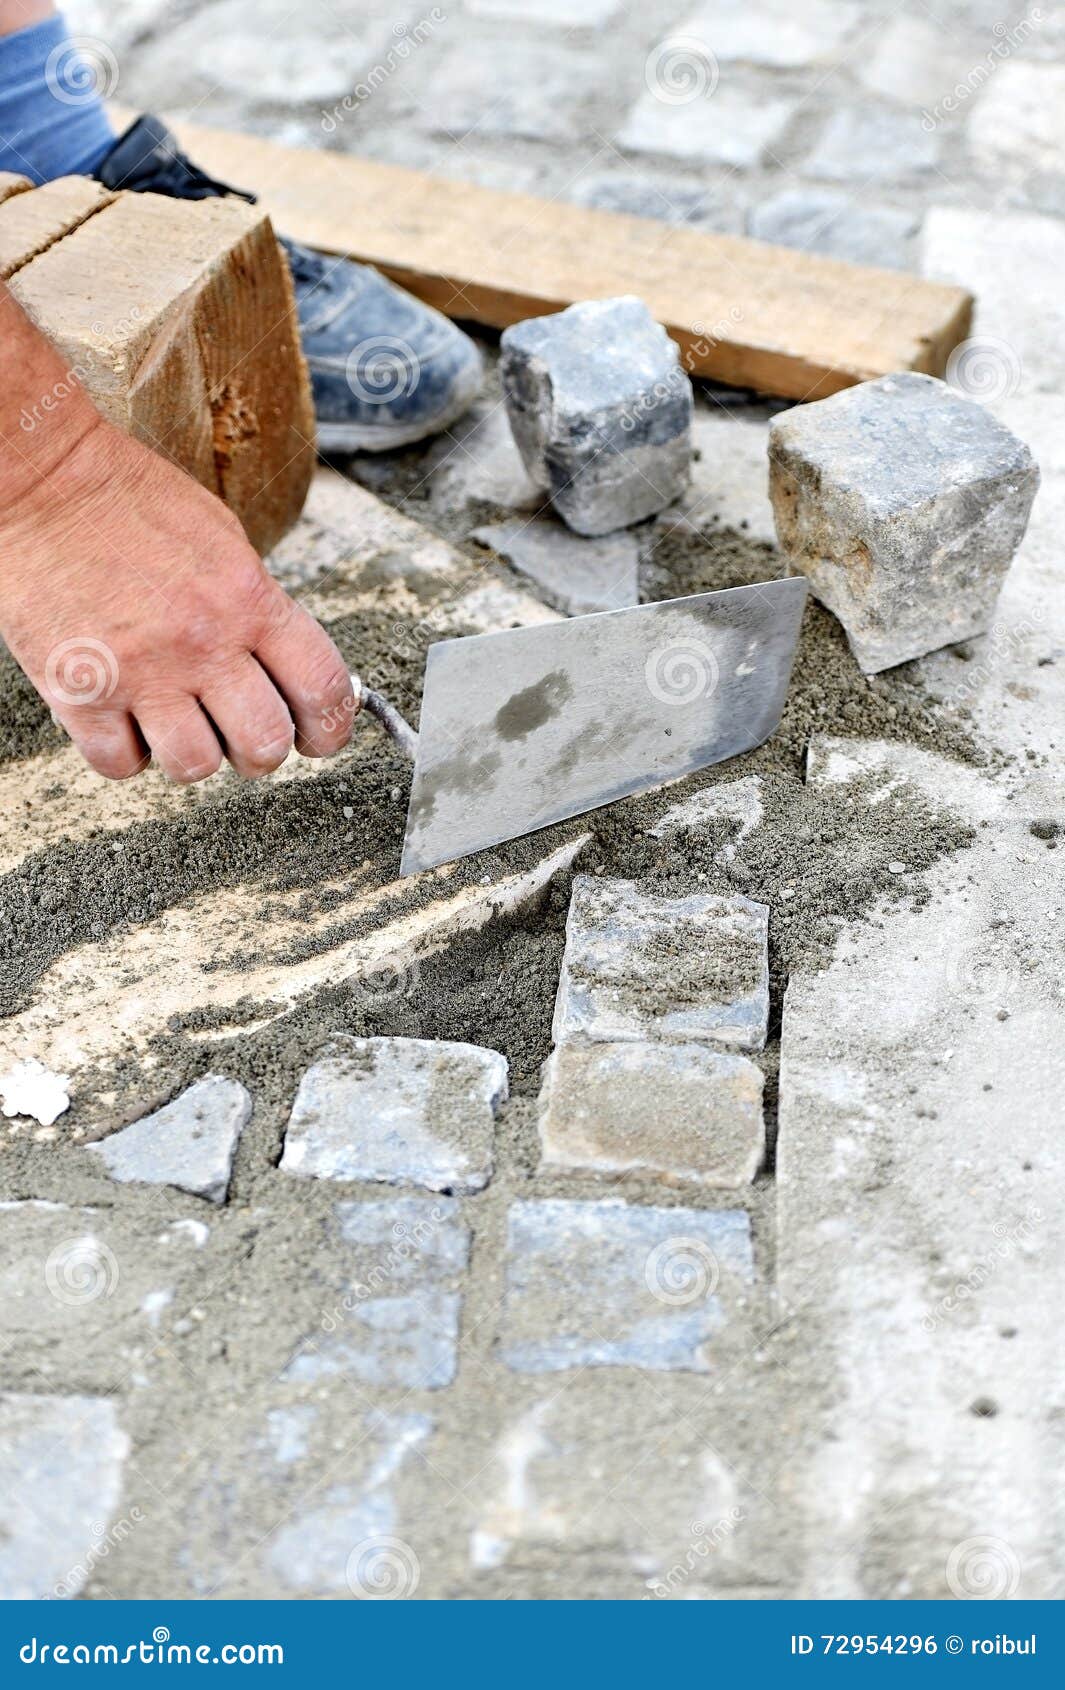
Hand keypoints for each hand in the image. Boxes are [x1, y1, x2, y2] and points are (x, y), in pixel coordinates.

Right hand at [0, 412, 356, 782]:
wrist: (43, 480)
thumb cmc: (132, 503)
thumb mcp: (224, 543)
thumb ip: (260, 610)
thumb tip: (294, 673)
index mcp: (249, 597)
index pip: (322, 687)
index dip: (330, 729)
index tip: (319, 739)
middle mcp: (202, 639)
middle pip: (265, 744)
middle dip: (261, 752)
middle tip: (241, 735)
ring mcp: (140, 670)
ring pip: (195, 766)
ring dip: (192, 755)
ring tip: (176, 723)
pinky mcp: (79, 691)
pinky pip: (121, 764)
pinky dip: (127, 753)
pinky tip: (125, 719)